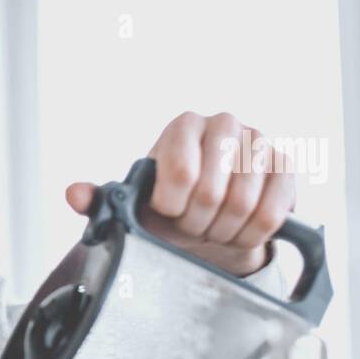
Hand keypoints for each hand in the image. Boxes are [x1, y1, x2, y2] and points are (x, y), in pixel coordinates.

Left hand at [64, 111, 295, 275]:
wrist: (209, 217)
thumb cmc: (167, 206)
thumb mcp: (131, 205)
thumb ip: (99, 199)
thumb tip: (73, 193)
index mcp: (182, 127)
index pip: (181, 175)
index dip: (174, 209)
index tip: (170, 214)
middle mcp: (224, 124)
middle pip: (212, 193)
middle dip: (197, 223)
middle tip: (192, 225)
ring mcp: (260, 141)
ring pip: (244, 206)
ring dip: (223, 231)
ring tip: (213, 227)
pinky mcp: (286, 166)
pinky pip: (273, 212)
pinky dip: (252, 234)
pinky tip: (239, 230)